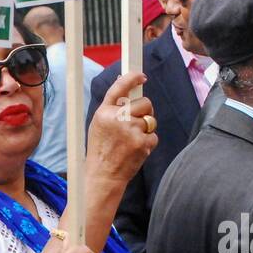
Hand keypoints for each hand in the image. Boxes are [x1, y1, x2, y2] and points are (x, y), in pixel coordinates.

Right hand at [85, 72, 157, 186]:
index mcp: (104, 113)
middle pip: (145, 102)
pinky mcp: (142, 142)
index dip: (132, 78)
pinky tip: (135, 150)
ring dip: (146, 128)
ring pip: (151, 119)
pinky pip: (153, 135)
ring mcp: (131, 130)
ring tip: (131, 140)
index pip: (120, 88)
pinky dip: (148, 142)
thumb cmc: (101, 151)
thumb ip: (112, 110)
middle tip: (136, 124)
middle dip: (145, 111)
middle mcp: (117, 119)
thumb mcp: (99, 126)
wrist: (103, 176)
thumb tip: (126, 93)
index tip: (141, 76)